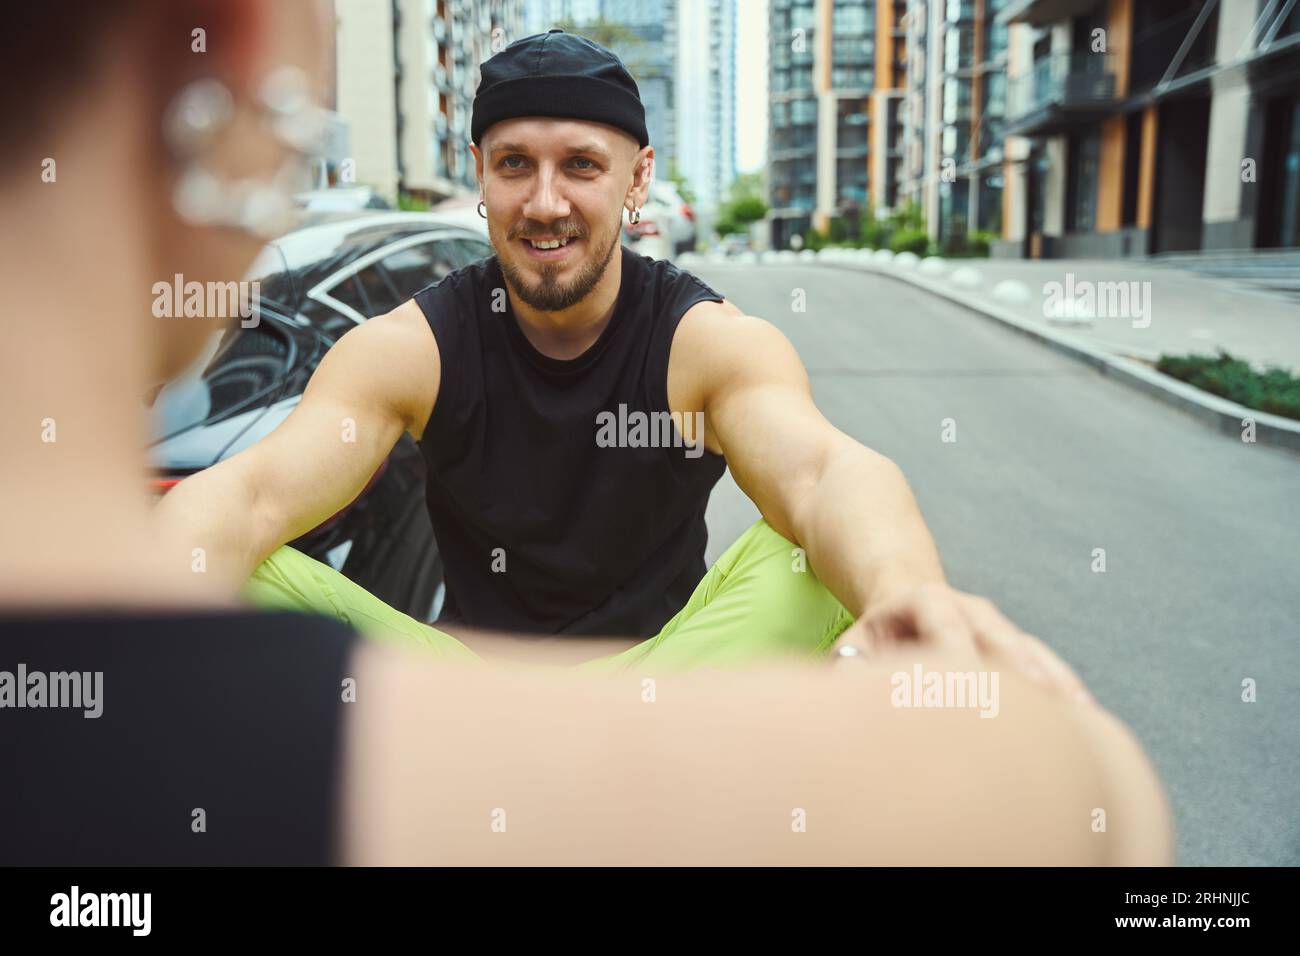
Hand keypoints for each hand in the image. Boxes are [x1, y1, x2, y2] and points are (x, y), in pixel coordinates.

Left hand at [831, 582, 1095, 704]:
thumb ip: (852, 665)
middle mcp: (968, 608)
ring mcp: (996, 627)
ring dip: (1050, 680)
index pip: (942, 617)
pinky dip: (1063, 690)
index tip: (961, 675)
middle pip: (995, 632)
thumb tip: (849, 689)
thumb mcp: (855, 645)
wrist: (905, 608)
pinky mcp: (1015, 651)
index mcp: (923, 600)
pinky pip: (1044, 667)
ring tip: (1075, 713)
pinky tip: (1085, 718)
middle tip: (1030, 697)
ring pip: (1028, 650)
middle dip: (1012, 664)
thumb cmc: (875, 641)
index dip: (952, 644)